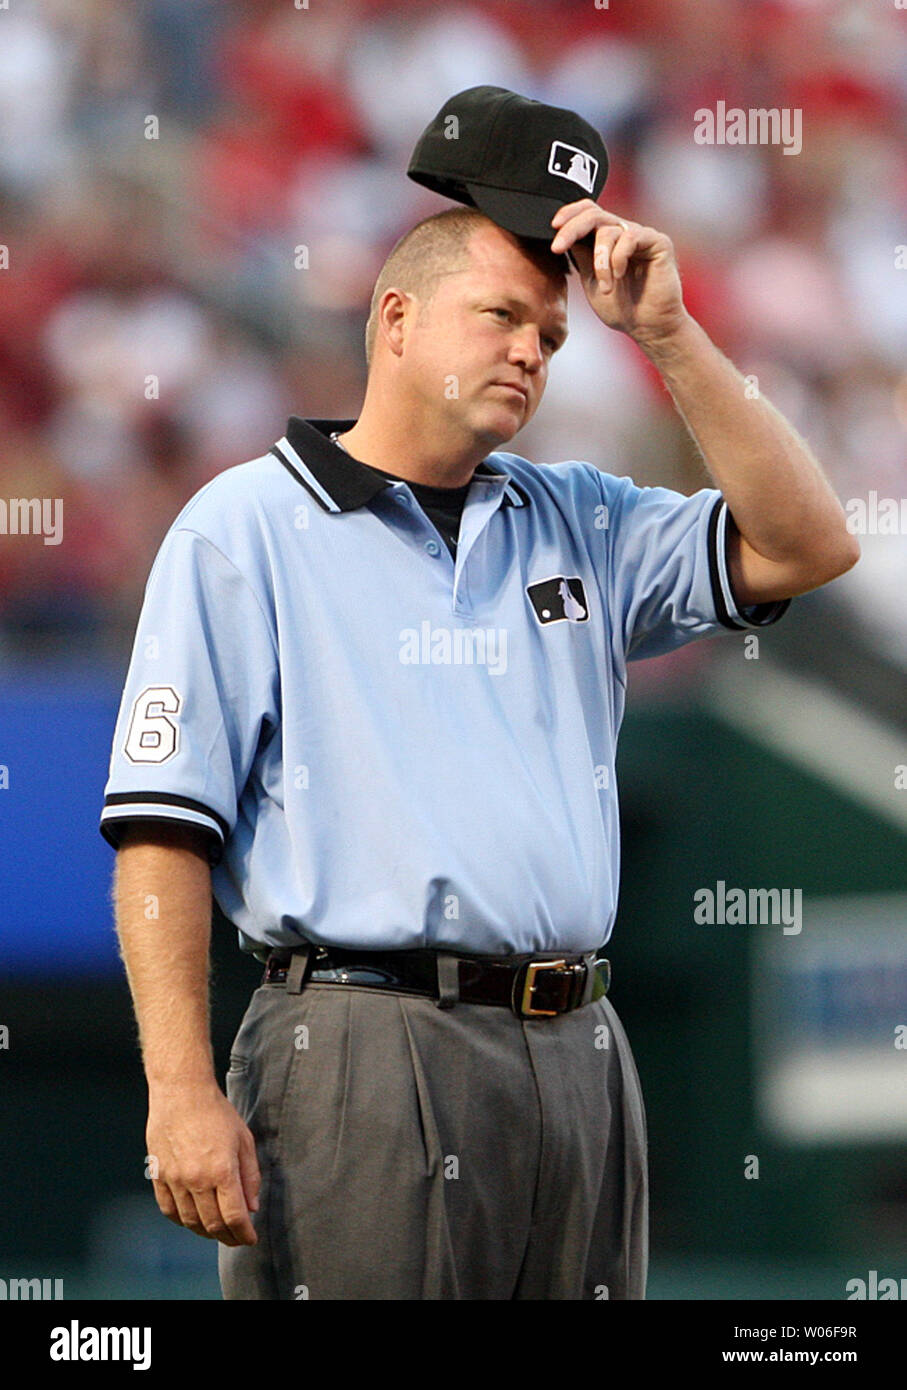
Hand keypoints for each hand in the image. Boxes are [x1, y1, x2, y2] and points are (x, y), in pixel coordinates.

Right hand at [146, 1080, 260, 1245]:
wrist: (181, 1093)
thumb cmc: (216, 1112)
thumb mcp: (244, 1140)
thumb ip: (250, 1176)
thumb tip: (251, 1208)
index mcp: (222, 1170)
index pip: (234, 1217)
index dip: (244, 1234)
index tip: (250, 1239)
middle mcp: (196, 1179)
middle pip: (212, 1224)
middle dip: (228, 1238)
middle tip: (236, 1239)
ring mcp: (174, 1179)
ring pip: (190, 1221)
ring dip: (205, 1232)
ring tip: (217, 1232)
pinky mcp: (159, 1176)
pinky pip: (169, 1210)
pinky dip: (182, 1221)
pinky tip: (192, 1220)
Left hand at [550, 199, 688, 344]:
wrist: (648, 328)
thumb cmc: (621, 308)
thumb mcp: (590, 280)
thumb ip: (580, 255)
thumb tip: (560, 234)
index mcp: (606, 240)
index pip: (587, 212)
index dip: (569, 214)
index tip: (553, 227)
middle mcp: (623, 233)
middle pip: (593, 214)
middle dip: (571, 229)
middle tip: (558, 247)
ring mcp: (641, 235)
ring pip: (608, 230)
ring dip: (600, 262)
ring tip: (605, 288)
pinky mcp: (658, 242)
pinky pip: (630, 237)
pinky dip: (618, 258)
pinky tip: (620, 276)